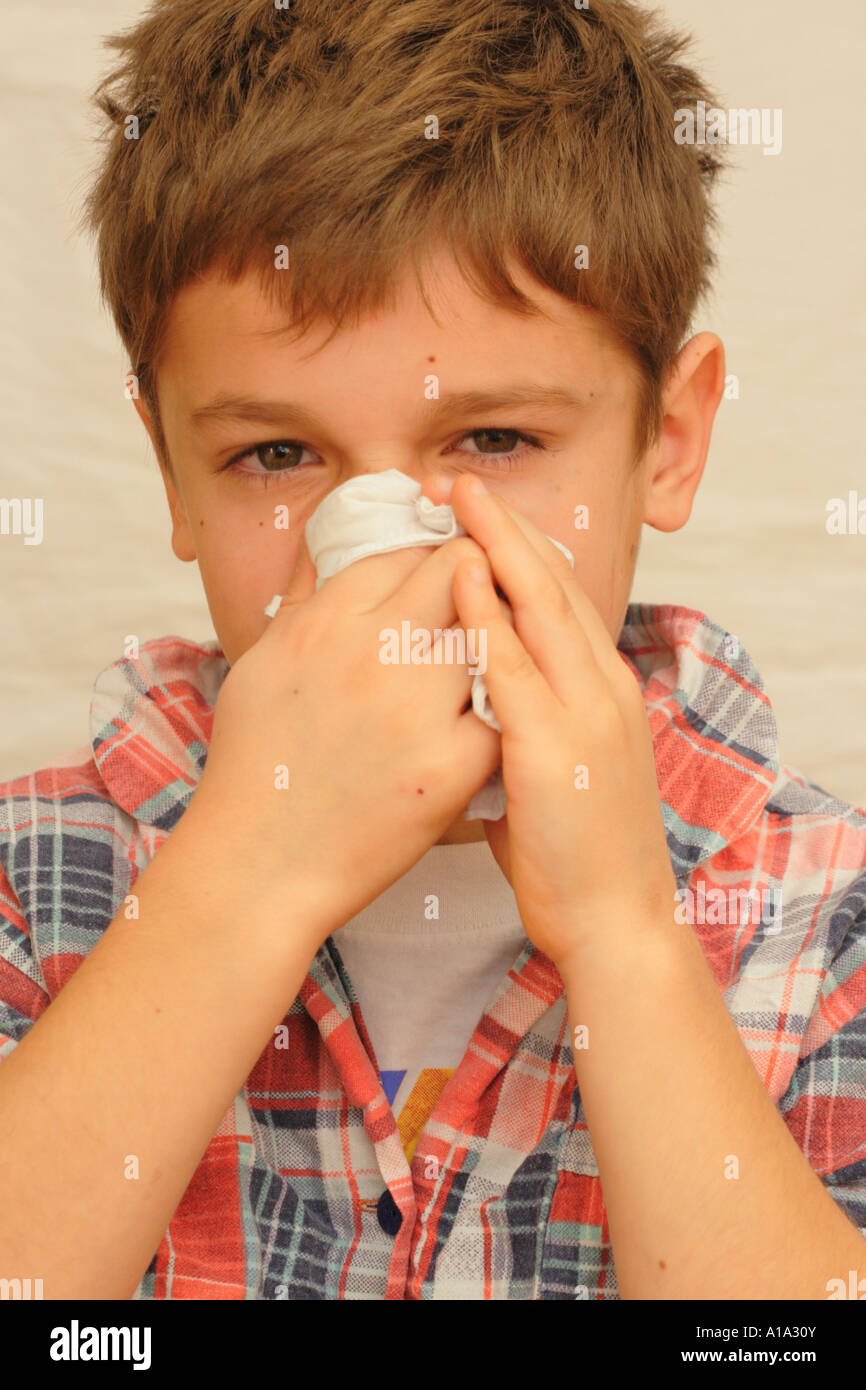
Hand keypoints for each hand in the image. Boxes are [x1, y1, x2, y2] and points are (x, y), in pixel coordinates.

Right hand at [188, 531, 501, 939]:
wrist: (261, 865)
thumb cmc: (256, 765)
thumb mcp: (262, 662)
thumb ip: (305, 599)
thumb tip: (329, 547)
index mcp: (328, 620)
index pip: (406, 549)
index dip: (431, 555)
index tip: (443, 574)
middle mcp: (376, 650)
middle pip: (463, 570)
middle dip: (478, 579)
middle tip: (480, 607)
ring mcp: (420, 707)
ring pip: (495, 632)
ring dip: (497, 640)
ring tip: (492, 661)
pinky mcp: (454, 764)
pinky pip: (507, 707)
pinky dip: (505, 707)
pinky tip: (496, 719)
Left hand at [447, 474, 676, 971]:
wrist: (615, 920)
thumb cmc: (573, 851)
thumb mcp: (555, 766)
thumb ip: (523, 717)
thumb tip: (475, 688)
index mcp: (600, 688)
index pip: (560, 597)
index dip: (518, 548)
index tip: (477, 511)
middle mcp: (601, 686)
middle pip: (552, 584)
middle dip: (505, 526)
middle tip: (459, 480)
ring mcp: (585, 713)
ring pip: (541, 609)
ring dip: (497, 545)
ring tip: (458, 499)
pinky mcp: (557, 749)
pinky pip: (517, 666)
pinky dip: (491, 614)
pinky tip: (462, 576)